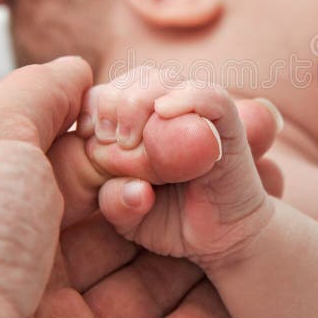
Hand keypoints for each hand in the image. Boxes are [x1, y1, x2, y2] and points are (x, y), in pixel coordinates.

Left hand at [0, 58, 278, 317]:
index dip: (144, 141)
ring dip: (201, 239)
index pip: (92, 164)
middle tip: (228, 160)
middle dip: (183, 184)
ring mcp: (67, 310)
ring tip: (236, 212)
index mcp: (6, 205)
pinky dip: (204, 301)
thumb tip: (78, 67)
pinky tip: (229, 267)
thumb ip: (36, 96)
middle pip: (130, 212)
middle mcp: (35, 257)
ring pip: (153, 268)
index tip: (193, 126)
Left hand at [77, 67, 283, 267]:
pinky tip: (165, 112)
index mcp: (141, 121)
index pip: (112, 90)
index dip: (95, 104)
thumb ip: (115, 201)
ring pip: (166, 80)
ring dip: (140, 100)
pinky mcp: (229, 125)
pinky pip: (211, 96)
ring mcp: (201, 113)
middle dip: (114, 100)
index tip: (89, 134)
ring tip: (129, 140)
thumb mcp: (129, 218)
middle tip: (107, 138)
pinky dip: (188, 97)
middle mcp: (170, 109)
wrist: (224, 240)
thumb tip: (129, 184)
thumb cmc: (171, 223)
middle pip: (137, 77)